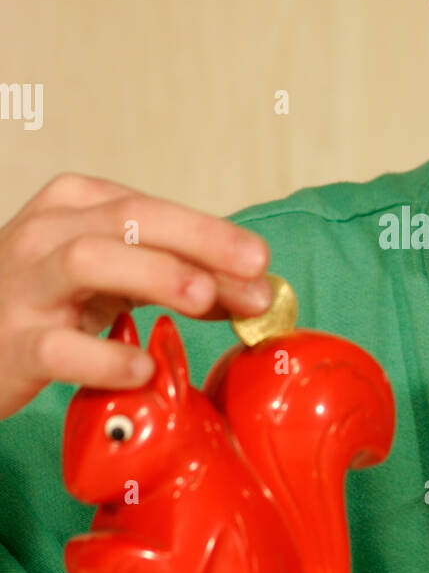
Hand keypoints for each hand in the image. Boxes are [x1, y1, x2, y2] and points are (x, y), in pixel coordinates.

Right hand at [0, 172, 272, 419]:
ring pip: (88, 260)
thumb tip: (255, 291)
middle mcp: (46, 234)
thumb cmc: (48, 303)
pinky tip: (142, 367)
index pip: (151, 209)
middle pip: (129, 221)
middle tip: (254, 270)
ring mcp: (24, 286)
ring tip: (204, 298)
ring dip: (154, 274)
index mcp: (74, 205)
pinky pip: (57, 345)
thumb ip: (178, 279)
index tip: (261, 260)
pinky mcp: (12, 343)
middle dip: (199, 241)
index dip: (211, 232)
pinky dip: (103, 354)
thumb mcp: (112, 278)